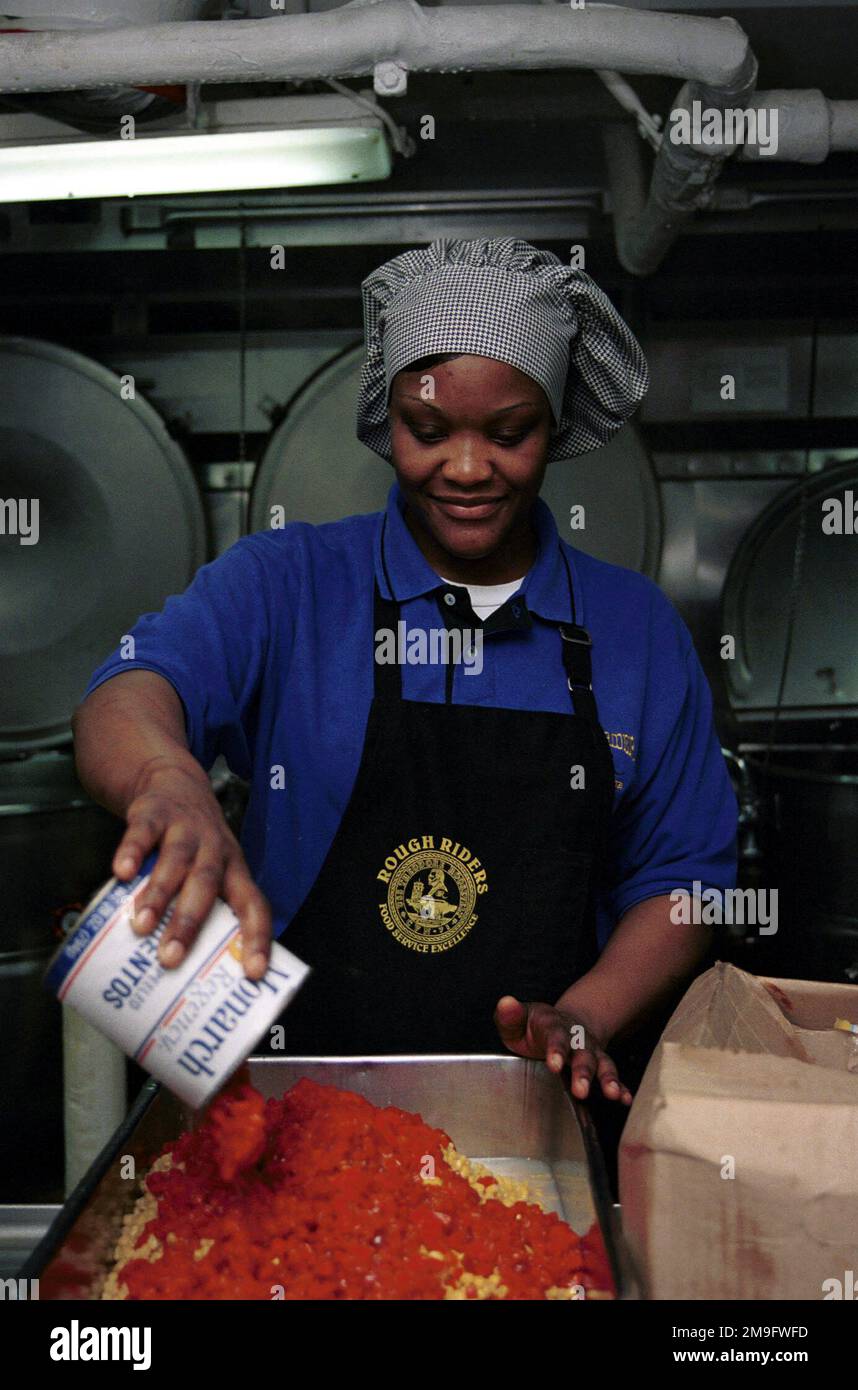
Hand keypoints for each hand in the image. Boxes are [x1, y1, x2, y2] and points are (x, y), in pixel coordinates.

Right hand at [112, 763, 271, 979]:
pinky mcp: (154, 813)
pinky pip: (143, 832)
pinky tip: (121, 873)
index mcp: (234, 870)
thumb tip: (182, 974)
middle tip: (171, 958)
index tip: (253, 973)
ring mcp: (185, 829)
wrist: (174, 783)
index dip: (257, 938)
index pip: (254, 905)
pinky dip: (132, 852)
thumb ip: (200, 911)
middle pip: (208, 885)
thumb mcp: (211, 872)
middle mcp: (215, 849)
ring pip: (177, 860)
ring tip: (142, 925)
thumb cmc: (194, 846)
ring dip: (160, 893)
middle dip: (189, 923)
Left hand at [493, 995, 632, 1104]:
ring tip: (612, 1093)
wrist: (564, 1023)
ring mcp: (591, 1051)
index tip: (554, 1065)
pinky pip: (612, 1075)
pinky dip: (621, 1086)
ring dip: (608, 1078)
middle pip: (582, 1054)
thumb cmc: (535, 1026)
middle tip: (580, 1090)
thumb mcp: (518, 1019)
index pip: (555, 1037)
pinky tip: (625, 1099)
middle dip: (583, 1071)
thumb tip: (506, 1003)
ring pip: (602, 1064)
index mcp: (554, 1026)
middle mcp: (576, 1038)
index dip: (556, 1050)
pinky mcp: (599, 1065)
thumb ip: (510, 1015)